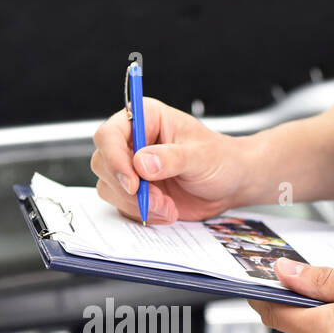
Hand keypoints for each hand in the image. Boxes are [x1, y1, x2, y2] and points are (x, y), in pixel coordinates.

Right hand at [91, 98, 249, 222]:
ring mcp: (131, 168)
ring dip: (138, 203)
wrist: (230, 183)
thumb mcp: (201, 155)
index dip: (115, 159)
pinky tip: (167, 209)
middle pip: (103, 163)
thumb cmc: (220, 159)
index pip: (110, 134)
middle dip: (129, 188)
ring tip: (168, 205)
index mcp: (145, 118)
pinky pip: (123, 205)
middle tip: (157, 198)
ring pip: (110, 187)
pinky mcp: (134, 191)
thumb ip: (172, 158)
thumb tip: (142, 163)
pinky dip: (144, 213)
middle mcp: (132, 141)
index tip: (133, 183)